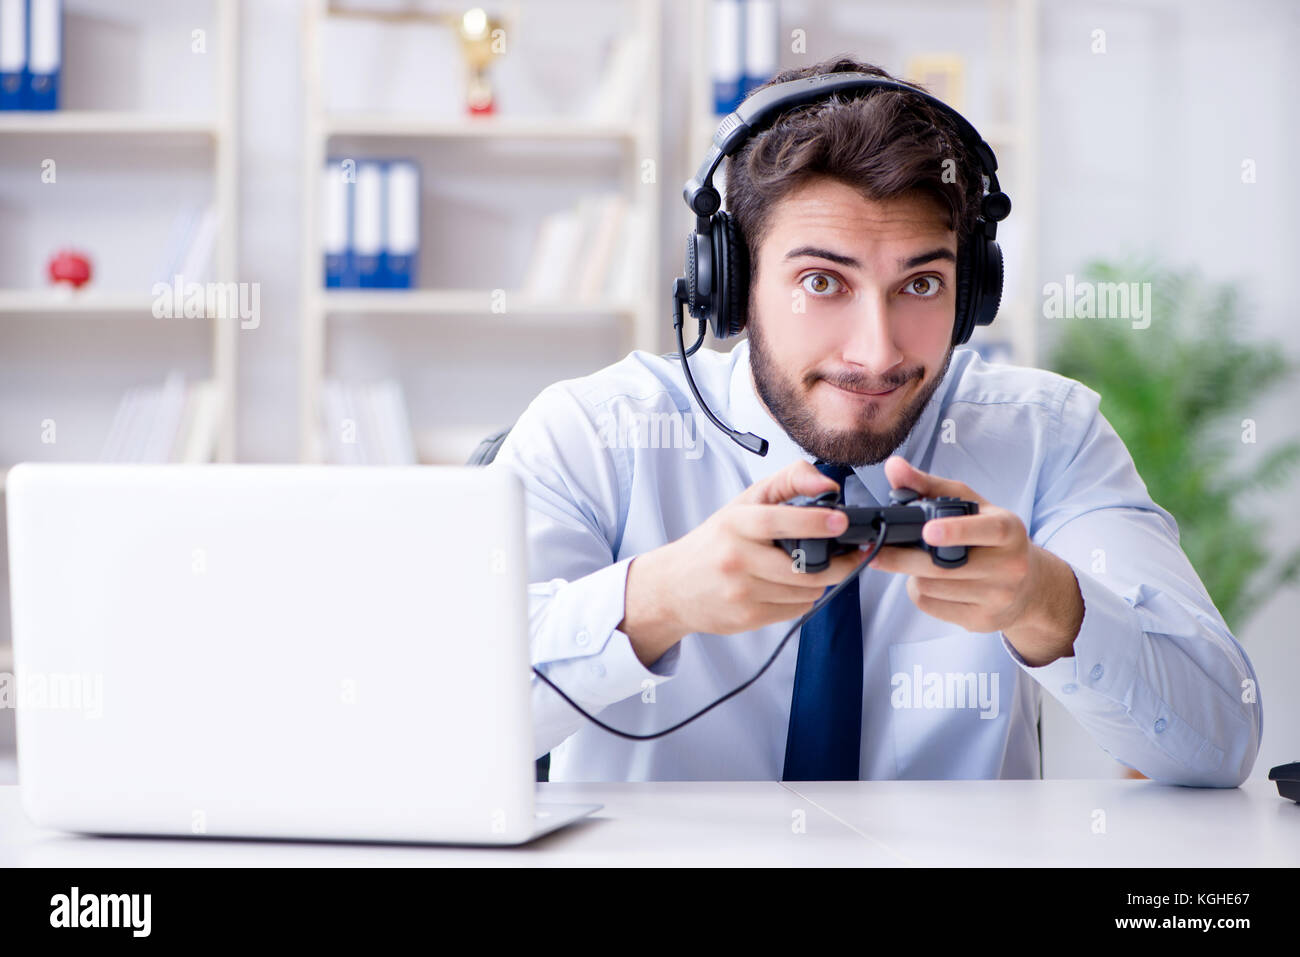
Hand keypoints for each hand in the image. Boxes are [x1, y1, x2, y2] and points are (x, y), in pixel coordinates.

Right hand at [620, 459, 870, 665]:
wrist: (672, 587)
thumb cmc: (715, 542)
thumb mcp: (743, 503)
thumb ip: (787, 482)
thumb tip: (827, 486)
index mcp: (735, 524)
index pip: (777, 521)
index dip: (813, 522)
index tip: (841, 521)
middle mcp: (736, 559)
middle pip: (803, 568)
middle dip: (837, 564)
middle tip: (852, 555)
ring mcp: (741, 592)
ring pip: (804, 592)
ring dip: (819, 582)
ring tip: (811, 570)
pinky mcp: (747, 618)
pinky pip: (794, 610)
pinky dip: (802, 599)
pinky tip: (790, 588)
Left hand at [867, 456, 1082, 663]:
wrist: (1028, 586)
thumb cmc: (991, 537)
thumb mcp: (971, 506)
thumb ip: (930, 486)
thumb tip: (893, 467)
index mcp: (1009, 530)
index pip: (985, 530)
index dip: (955, 531)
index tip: (928, 531)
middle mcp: (1009, 565)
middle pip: (943, 566)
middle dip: (903, 558)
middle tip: (876, 550)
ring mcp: (997, 597)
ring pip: (932, 587)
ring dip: (912, 574)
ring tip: (915, 562)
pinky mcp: (982, 620)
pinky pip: (931, 606)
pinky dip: (919, 592)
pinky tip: (927, 581)